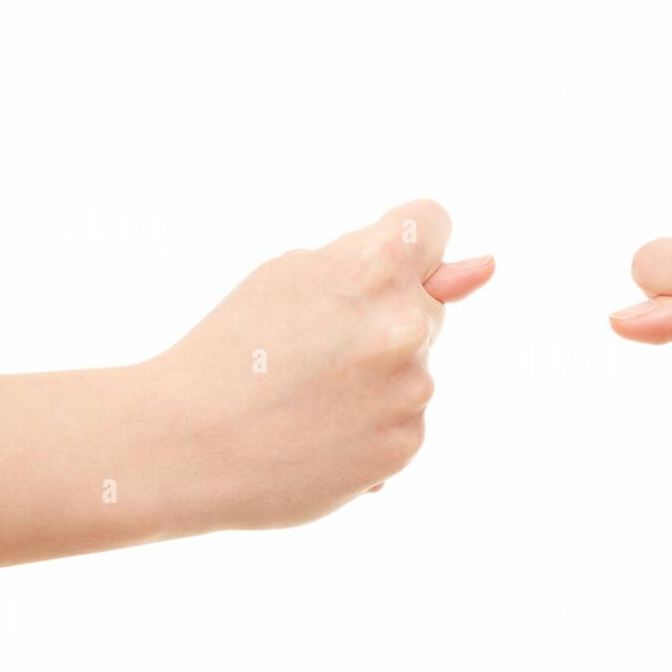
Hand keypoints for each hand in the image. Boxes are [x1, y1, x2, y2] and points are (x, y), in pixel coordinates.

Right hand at [149, 199, 493, 528]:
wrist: (184, 448)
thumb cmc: (230, 351)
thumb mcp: (291, 276)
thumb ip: (383, 260)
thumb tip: (486, 268)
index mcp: (377, 265)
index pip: (432, 223)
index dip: (400, 245)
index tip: (369, 272)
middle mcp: (406, 324)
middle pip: (427, 305)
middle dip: (384, 320)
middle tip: (314, 353)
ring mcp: (412, 389)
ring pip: (415, 369)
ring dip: (378, 381)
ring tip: (307, 403)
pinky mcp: (408, 444)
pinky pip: (405, 422)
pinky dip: (372, 429)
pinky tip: (318, 438)